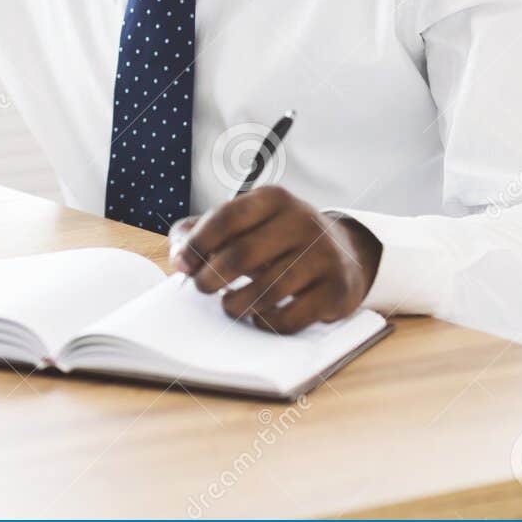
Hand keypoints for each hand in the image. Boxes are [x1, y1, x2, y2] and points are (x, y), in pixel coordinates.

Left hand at [167, 186, 382, 333]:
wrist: (343, 254)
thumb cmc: (277, 240)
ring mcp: (324, 255)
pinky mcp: (336, 289)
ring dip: (237, 304)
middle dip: (212, 277)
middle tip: (201, 288)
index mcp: (273, 199)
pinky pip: (291, 316)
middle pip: (243, 254)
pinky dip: (266, 322)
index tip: (182, 264)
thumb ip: (203, 232)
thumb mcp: (245, 223)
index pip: (227, 218)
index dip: (198, 243)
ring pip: (267, 290)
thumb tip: (178, 256)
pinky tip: (260, 316)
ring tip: (230, 305)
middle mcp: (302, 221)